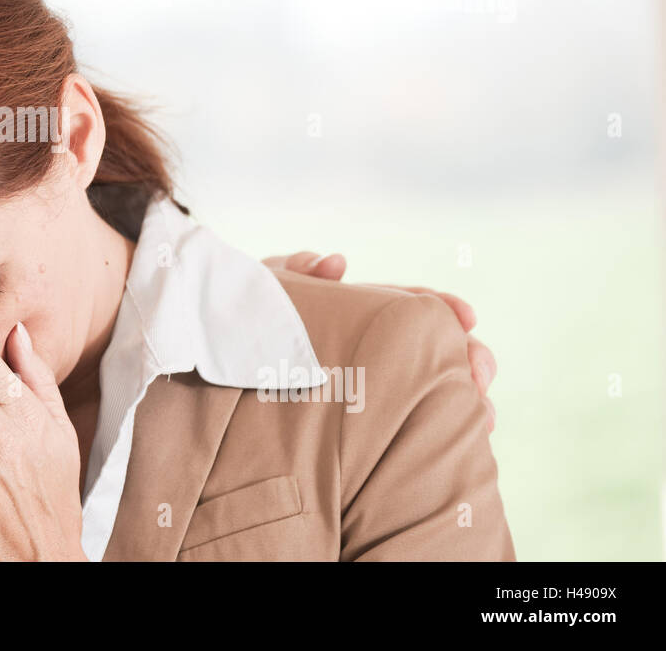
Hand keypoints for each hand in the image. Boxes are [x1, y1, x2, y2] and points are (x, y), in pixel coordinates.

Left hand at [265, 250, 496, 430]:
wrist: (227, 358)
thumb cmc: (245, 319)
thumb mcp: (266, 290)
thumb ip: (296, 271)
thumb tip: (335, 262)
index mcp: (360, 312)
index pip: (413, 305)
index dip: (444, 309)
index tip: (466, 316)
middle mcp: (376, 348)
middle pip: (436, 351)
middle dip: (468, 359)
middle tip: (479, 374)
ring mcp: (374, 385)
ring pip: (432, 391)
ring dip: (463, 401)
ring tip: (481, 418)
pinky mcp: (363, 422)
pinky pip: (409, 426)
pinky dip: (438, 434)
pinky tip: (461, 446)